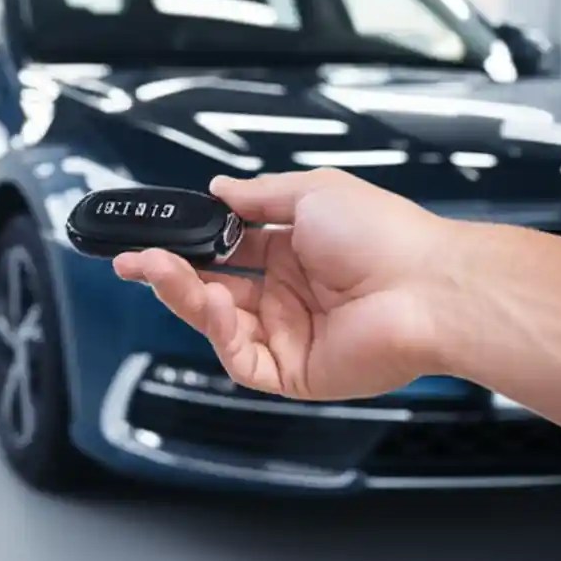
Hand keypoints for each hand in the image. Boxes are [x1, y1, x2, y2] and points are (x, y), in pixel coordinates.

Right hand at [113, 168, 455, 400]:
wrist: (427, 287)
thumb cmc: (385, 235)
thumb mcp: (311, 193)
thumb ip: (257, 195)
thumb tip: (218, 188)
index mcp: (293, 253)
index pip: (226, 251)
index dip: (187, 245)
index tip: (153, 235)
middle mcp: (288, 296)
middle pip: (212, 289)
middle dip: (169, 274)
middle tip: (132, 260)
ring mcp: (289, 335)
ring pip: (218, 323)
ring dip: (185, 296)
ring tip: (159, 270)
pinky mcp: (294, 372)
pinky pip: (241, 358)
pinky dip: (219, 332)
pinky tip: (214, 303)